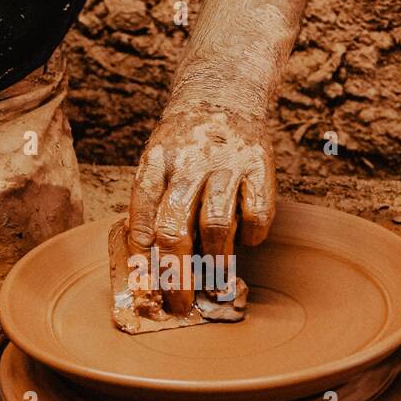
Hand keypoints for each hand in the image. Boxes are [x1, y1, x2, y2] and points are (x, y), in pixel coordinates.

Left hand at [127, 103, 275, 313]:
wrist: (223, 97)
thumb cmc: (184, 148)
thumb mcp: (157, 164)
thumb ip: (152, 207)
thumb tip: (149, 268)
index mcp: (155, 164)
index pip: (140, 217)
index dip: (142, 258)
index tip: (146, 287)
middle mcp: (187, 164)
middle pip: (175, 229)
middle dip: (176, 275)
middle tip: (180, 304)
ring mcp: (225, 164)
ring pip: (216, 225)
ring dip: (215, 261)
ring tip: (215, 282)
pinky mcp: (259, 166)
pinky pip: (257, 213)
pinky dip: (253, 236)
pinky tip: (247, 242)